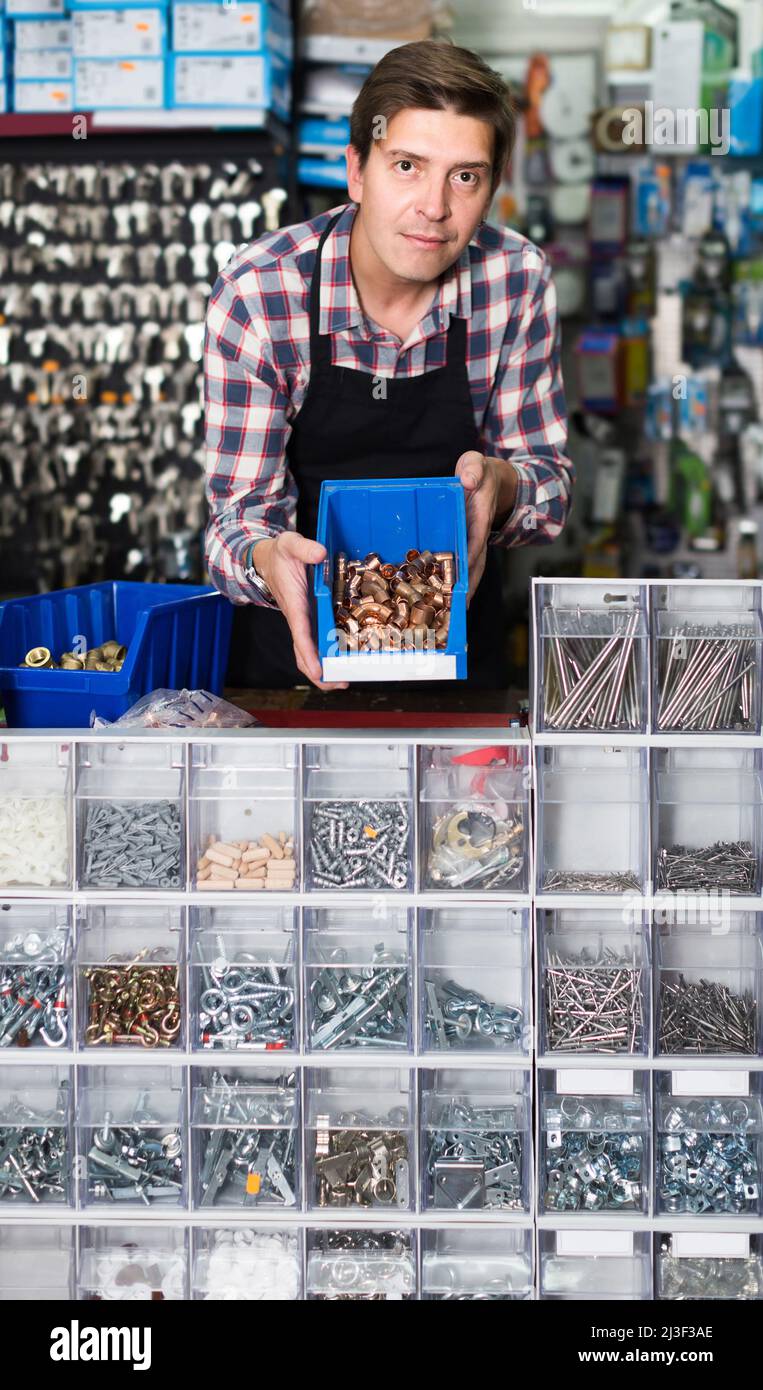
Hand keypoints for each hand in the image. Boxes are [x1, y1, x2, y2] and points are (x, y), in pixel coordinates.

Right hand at [252, 533, 348, 690]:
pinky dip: (324, 656)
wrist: (266, 560)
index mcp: (294, 604)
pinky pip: (313, 644)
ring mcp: (301, 622)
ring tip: (343, 681)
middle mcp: (297, 618)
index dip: (309, 653)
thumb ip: (304, 547)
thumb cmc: (280, 553)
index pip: (300, 633)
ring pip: (308, 653)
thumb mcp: (290, 543)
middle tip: (340, 683)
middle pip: (303, 654)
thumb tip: (321, 554)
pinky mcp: (306, 621)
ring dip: (322, 670)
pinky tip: (340, 661)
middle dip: (318, 673)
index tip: (318, 670)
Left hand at [455, 451, 515, 600]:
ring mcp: (472, 543)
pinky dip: (454, 583)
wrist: (493, 481)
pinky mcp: (466, 547)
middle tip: (458, 609)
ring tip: (452, 613)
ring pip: (470, 572)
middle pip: (476, 566)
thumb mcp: (476, 463)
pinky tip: (444, 599)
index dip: (470, 556)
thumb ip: (473, 468)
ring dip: (463, 591)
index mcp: (480, 516)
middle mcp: (478, 535)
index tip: (463, 573)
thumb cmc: (480, 472)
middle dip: (469, 587)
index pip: (476, 539)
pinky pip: (461, 567)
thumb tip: (468, 480)